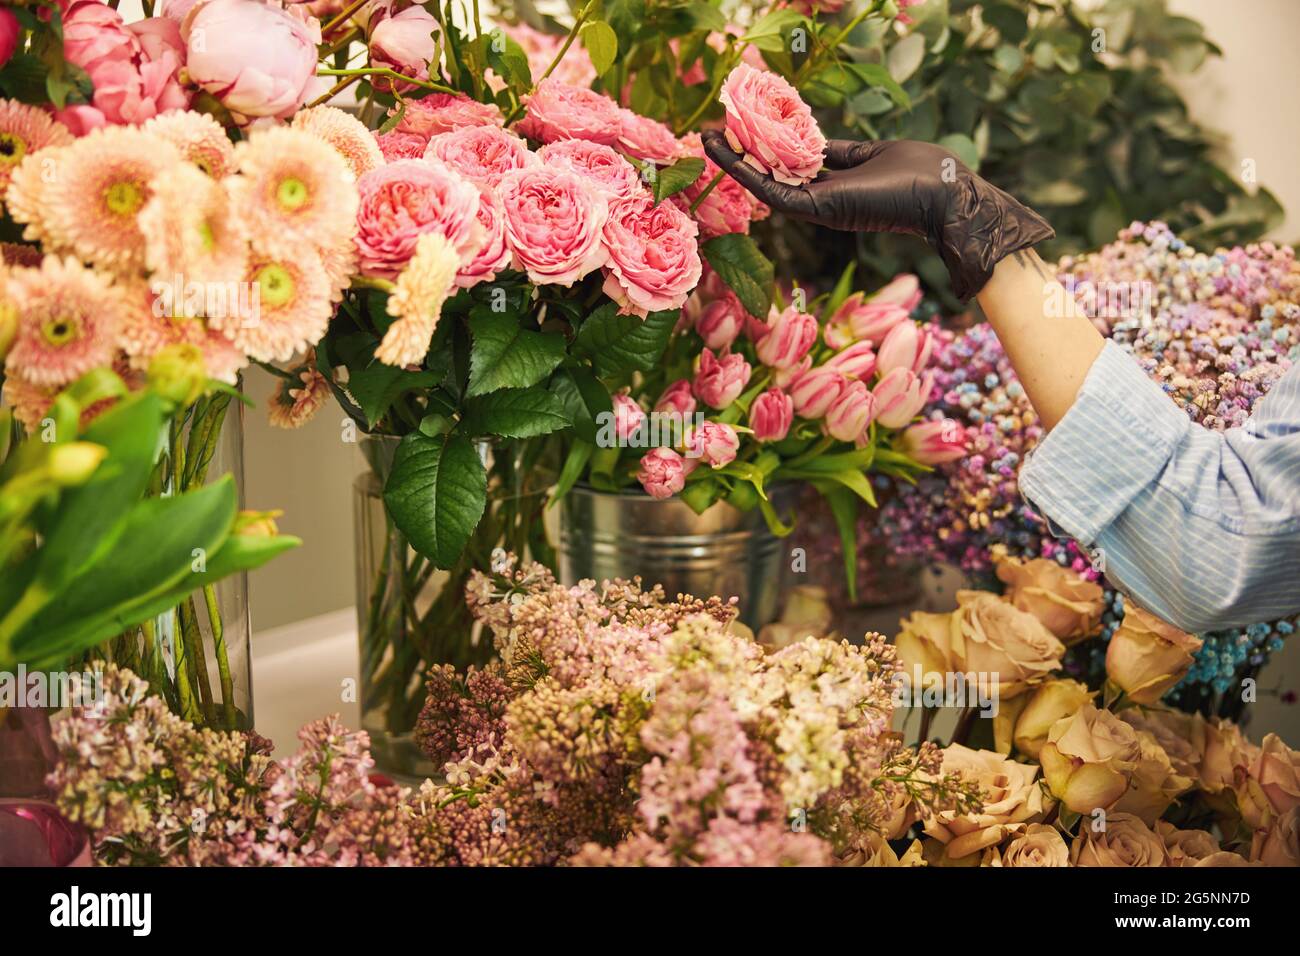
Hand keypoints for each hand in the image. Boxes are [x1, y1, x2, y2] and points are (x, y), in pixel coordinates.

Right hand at [700, 131, 1053, 300]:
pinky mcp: (820, 210)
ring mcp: (818, 207)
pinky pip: (774, 191)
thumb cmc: (920, 174)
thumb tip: (811, 141)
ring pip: (765, 186)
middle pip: (771, 176)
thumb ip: (837, 154)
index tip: (739, 128)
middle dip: (741, 156)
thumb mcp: (872, 154)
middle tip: (709, 135)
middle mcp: (821, 199)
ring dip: (735, 164)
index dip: (764, 148)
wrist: (945, 198)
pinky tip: (726, 154)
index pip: (790, 165)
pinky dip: (748, 174)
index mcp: (835, 183)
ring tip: (707, 140)